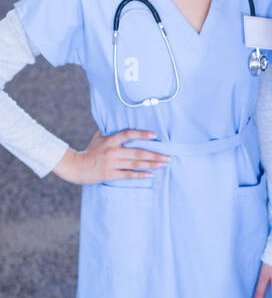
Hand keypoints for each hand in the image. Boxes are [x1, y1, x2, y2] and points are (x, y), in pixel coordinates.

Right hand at [53, 130, 169, 184]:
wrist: (76, 167)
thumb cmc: (90, 151)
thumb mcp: (99, 138)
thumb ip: (112, 132)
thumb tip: (124, 122)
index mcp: (110, 140)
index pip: (128, 134)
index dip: (141, 134)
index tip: (155, 135)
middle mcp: (112, 152)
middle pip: (137, 152)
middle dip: (154, 154)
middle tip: (168, 156)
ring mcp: (111, 164)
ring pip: (135, 164)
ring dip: (151, 164)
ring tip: (164, 164)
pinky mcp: (110, 175)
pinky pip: (128, 175)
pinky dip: (140, 175)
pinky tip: (151, 174)